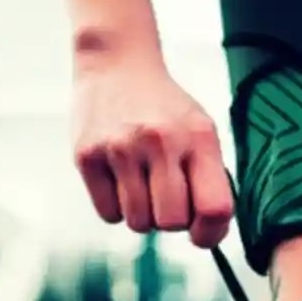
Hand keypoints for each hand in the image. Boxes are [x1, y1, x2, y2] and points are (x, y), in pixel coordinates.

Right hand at [71, 61, 232, 246]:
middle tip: (165, 197)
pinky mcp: (87, 156)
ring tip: (141, 183)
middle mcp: (160, 141)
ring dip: (142, 214)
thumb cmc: (164, 111)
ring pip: (138, 223)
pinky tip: (118, 179)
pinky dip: (116, 207)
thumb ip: (207, 179)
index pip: (214, 207)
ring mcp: (120, 148)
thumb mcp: (198, 131)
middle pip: (172, 222)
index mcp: (198, 136)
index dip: (211, 233)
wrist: (116, 65)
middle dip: (171, 220)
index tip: (201, 233)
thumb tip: (206, 236)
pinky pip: (109, 214)